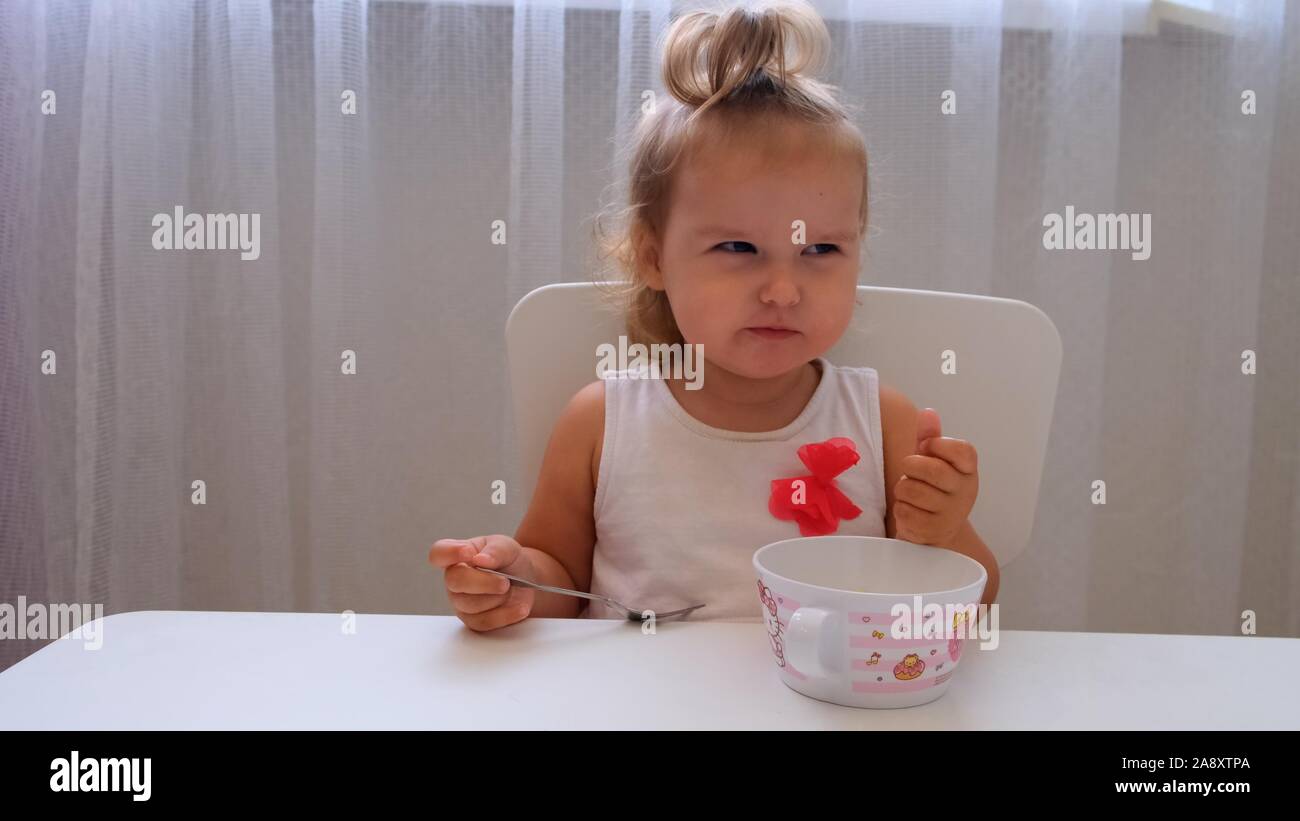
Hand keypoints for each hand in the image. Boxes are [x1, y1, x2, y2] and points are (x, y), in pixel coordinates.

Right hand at [429, 534, 535, 631]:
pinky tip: (519, 608)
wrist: (527, 581)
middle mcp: (454, 580)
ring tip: (511, 589)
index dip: (449, 553)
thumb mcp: (507, 547)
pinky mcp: (473, 621)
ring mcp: (461, 602)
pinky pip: (485, 622)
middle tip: (505, 582)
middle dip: (483, 582)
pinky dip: (506, 615)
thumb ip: (495, 550)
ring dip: (497, 598)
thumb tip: (480, 560)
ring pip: (471, 605)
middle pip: (455, 581)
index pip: (439, 553)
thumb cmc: (509, 560)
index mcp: (457, 556)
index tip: (468, 553)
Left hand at [893, 408, 978, 546]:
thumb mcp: (933, 460)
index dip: (938, 445)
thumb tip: (928, 412)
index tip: (927, 448)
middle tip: (909, 471)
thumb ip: (930, 437)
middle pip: (932, 470)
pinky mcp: (933, 531)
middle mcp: (965, 491)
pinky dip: (900, 509)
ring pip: (911, 490)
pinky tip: (910, 511)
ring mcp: (951, 514)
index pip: (962, 450)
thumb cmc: (934, 488)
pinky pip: (904, 512)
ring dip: (902, 489)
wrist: (939, 531)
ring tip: (910, 493)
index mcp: (968, 470)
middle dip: (910, 466)